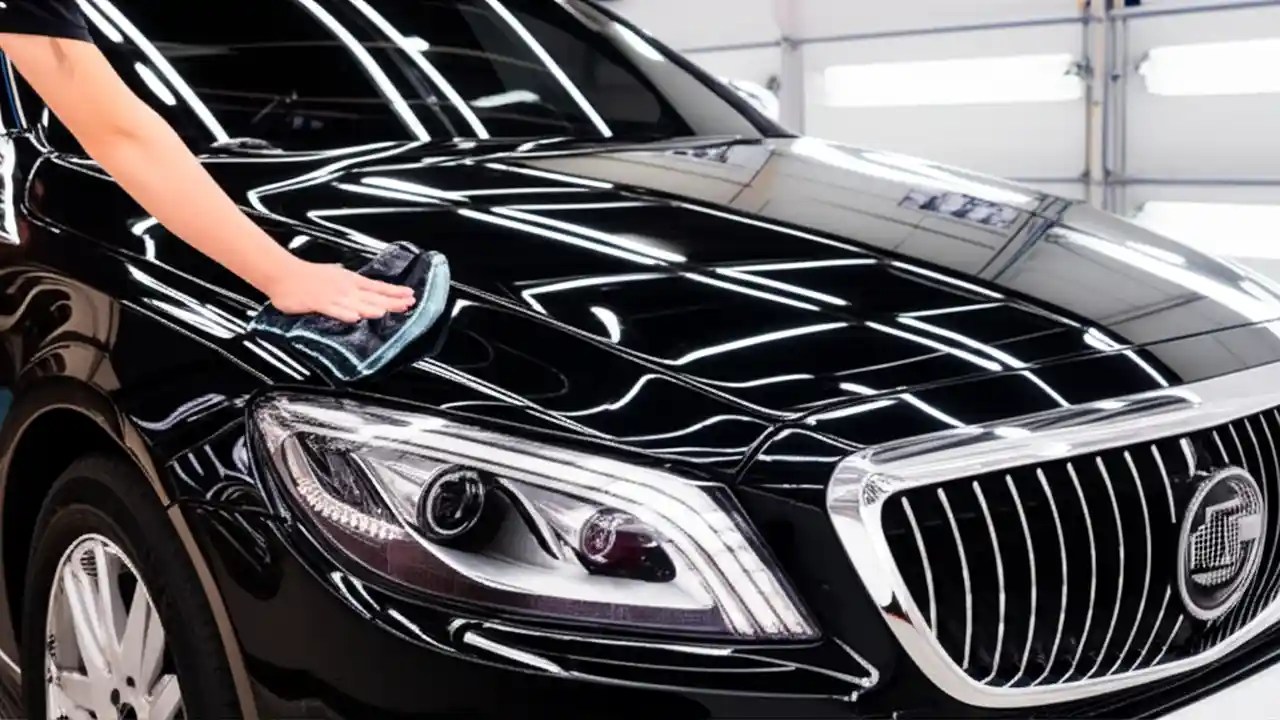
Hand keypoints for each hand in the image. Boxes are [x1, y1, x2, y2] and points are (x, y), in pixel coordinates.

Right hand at [264, 260, 414, 322]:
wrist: (283, 274)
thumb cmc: (307, 275)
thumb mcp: (334, 275)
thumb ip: (349, 283)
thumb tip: (361, 286)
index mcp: (350, 280)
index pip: (377, 287)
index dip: (394, 292)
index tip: (410, 295)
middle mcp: (345, 287)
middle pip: (372, 296)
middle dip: (391, 301)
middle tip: (408, 304)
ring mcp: (332, 295)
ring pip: (355, 303)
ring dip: (372, 307)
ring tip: (386, 311)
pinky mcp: (317, 302)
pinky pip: (333, 309)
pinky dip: (344, 313)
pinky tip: (354, 318)